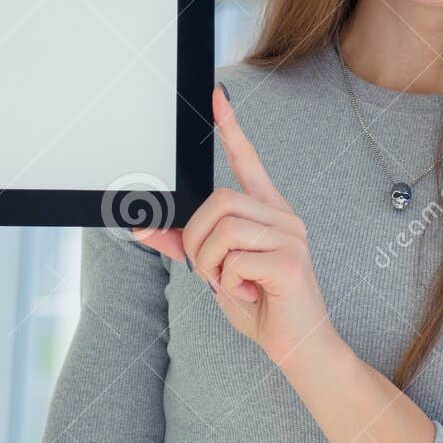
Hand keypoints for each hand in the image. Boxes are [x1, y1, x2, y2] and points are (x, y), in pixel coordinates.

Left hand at [135, 85, 341, 369]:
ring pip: (222, 229)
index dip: (232, 127)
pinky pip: (233, 258)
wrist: (299, 347)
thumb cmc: (262, 306)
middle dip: (197, 239)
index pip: (248, 160)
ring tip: (230, 283)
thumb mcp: (216, 271)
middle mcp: (283, 216)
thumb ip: (185, 246)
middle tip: (209, 270)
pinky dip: (227, 282)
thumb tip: (144, 225)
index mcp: (268, 212)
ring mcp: (290, 236)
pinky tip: (248, 293)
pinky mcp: (289, 260)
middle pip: (218, 201)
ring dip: (211, 263)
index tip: (216, 96)